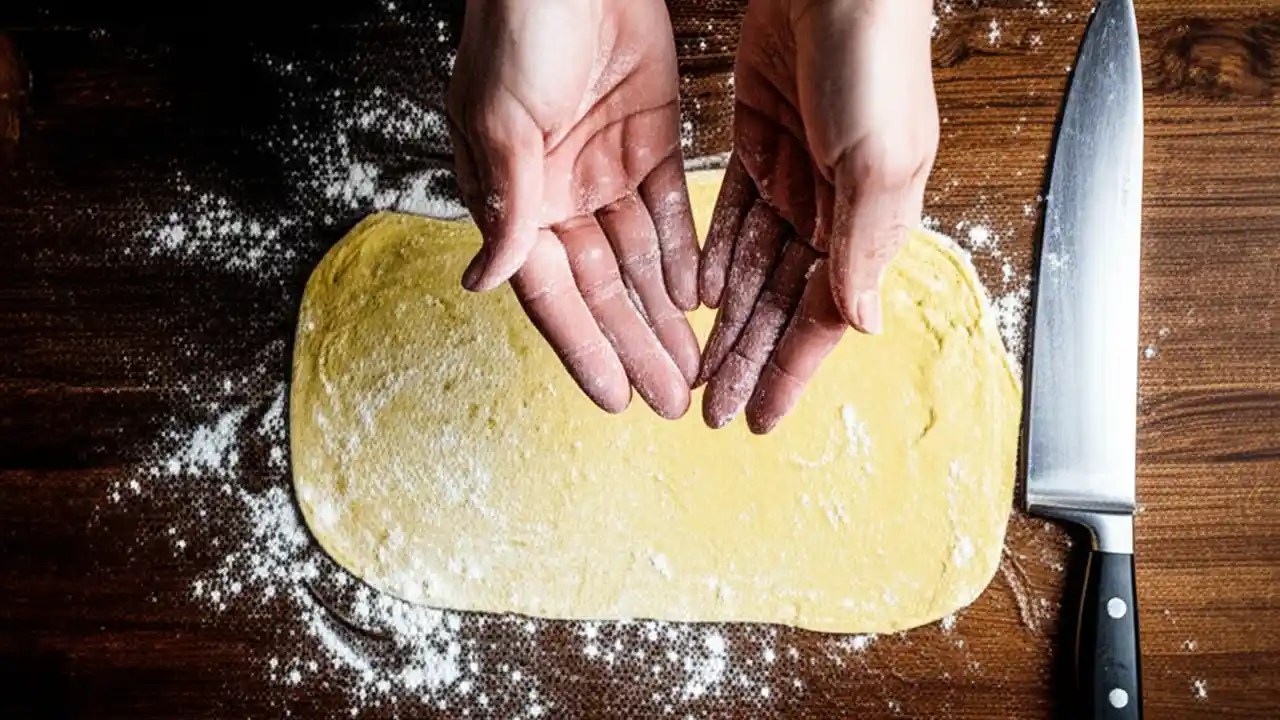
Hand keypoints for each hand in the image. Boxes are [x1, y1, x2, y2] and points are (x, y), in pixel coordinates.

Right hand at [447, 0, 699, 418]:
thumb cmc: (518, 32)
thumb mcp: (502, 123)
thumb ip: (505, 206)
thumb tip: (485, 284)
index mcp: (515, 199)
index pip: (552, 293)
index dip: (584, 348)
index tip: (614, 399)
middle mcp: (560, 196)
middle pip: (604, 289)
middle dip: (635, 345)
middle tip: (670, 400)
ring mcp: (606, 171)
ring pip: (642, 262)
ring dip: (664, 315)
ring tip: (692, 367)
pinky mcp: (651, 141)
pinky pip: (671, 214)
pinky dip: (686, 255)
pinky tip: (700, 300)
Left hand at [698, 0, 938, 431]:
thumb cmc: (873, 62)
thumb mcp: (879, 164)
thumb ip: (865, 247)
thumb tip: (858, 323)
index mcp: (868, 220)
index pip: (821, 317)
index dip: (788, 370)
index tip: (758, 416)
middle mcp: (832, 207)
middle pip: (780, 303)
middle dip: (749, 359)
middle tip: (714, 407)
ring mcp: (794, 178)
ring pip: (753, 269)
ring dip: (729, 320)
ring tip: (701, 367)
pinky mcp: (759, 144)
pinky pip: (733, 217)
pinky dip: (719, 257)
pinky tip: (702, 295)